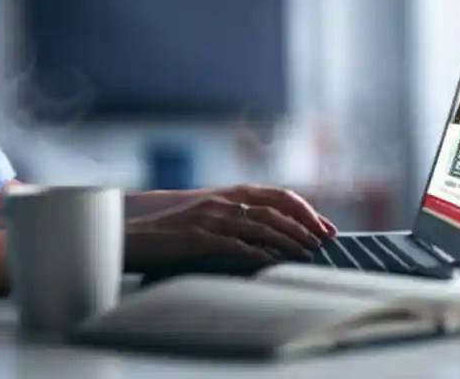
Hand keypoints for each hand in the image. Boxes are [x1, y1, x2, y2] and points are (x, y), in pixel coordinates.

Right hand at [123, 189, 332, 272]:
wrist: (134, 237)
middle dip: (305, 224)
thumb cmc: (170, 233)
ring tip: (308, 253)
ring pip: (262, 226)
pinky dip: (261, 254)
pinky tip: (276, 264)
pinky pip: (238, 246)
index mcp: (226, 195)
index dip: (304, 209)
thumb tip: (269, 234)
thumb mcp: (206, 217)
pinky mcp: (200, 238)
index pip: (277, 195)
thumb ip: (234, 218)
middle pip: (275, 209)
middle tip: (324, 240)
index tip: (324, 225)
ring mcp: (211, 218)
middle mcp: (222, 202)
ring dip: (289, 240)